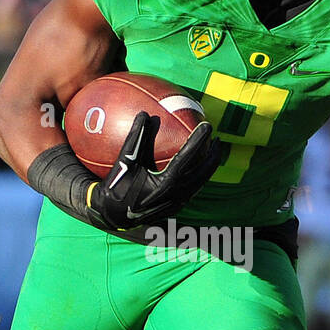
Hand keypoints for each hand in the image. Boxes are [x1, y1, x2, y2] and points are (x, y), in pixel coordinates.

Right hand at [90, 112, 220, 229]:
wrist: (112, 216)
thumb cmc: (115, 187)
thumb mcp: (124, 162)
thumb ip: (135, 139)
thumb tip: (144, 114)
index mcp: (164, 184)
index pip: (187, 158)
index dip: (198, 141)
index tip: (207, 125)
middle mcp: (174, 195)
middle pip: (202, 173)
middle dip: (213, 156)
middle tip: (217, 139)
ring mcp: (176, 203)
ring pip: (200, 183)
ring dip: (208, 167)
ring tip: (212, 152)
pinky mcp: (174, 208)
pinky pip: (192, 189)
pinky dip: (198, 176)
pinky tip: (197, 167)